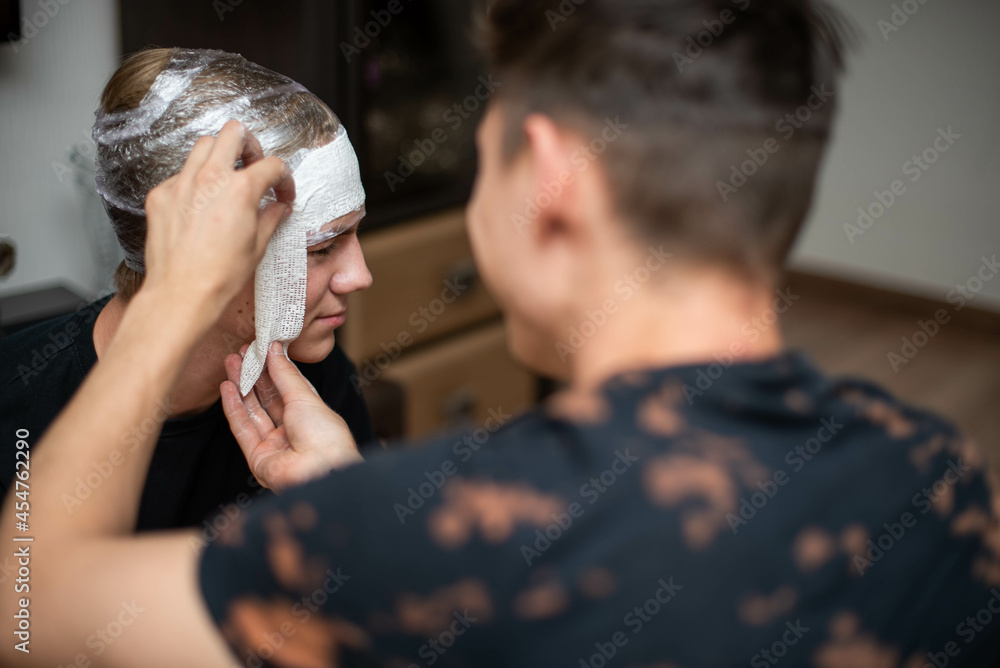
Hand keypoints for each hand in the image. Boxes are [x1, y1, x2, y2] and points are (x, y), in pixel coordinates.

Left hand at [142, 120, 294, 323]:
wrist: (182, 293)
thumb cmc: (220, 276)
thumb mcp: (257, 246)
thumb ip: (271, 218)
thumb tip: (278, 208)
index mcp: (240, 189)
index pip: (271, 165)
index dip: (284, 179)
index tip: (282, 193)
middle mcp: (209, 178)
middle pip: (233, 133)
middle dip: (250, 146)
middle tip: (254, 166)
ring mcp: (180, 183)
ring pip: (203, 146)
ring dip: (220, 156)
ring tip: (226, 179)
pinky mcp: (161, 195)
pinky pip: (180, 173)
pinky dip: (194, 181)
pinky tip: (200, 203)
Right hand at [221, 342, 362, 492]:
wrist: (320, 472)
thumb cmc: (324, 436)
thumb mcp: (305, 397)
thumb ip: (285, 375)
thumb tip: (275, 350)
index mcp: (311, 416)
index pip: (288, 388)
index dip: (273, 369)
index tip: (261, 349)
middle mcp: (292, 430)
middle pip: (268, 399)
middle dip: (253, 375)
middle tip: (240, 353)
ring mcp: (274, 445)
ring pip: (252, 411)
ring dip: (240, 386)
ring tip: (230, 362)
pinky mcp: (257, 458)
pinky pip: (242, 429)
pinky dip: (233, 408)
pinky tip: (227, 387)